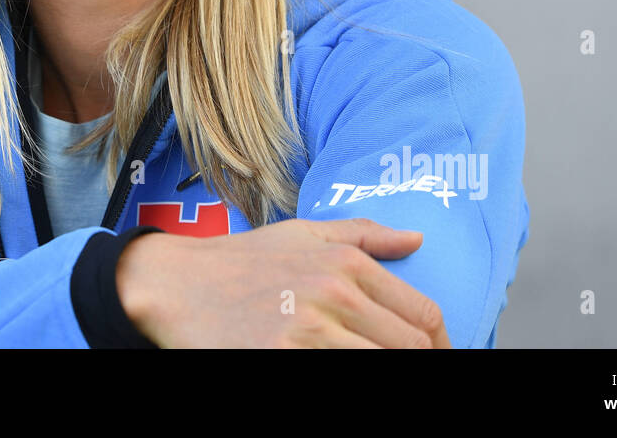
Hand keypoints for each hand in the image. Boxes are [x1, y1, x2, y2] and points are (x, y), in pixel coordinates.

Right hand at [115, 217, 450, 347]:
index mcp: (346, 263)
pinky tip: (338, 371)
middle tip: (422, 372)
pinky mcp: (281, 357)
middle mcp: (334, 293)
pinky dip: (347, 383)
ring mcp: (308, 330)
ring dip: (390, 372)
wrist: (174, 284)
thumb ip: (363, 234)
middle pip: (410, 348)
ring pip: (380, 365)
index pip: (423, 315)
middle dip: (423, 363)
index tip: (439, 356)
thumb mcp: (302, 233)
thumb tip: (417, 240)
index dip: (442, 345)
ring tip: (374, 369)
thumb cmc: (239, 261)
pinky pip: (336, 378)